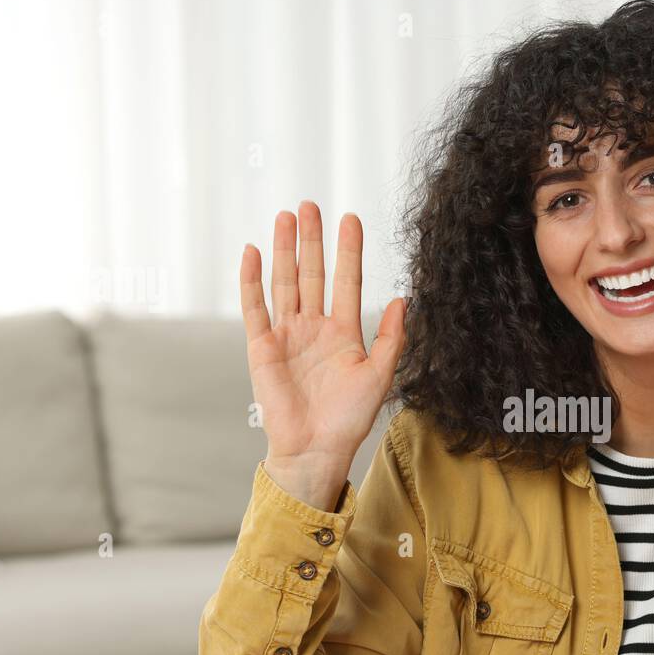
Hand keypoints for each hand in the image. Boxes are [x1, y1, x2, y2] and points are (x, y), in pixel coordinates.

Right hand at [241, 202, 405, 505]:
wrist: (316, 449)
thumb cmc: (349, 419)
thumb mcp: (379, 375)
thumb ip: (391, 338)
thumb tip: (402, 299)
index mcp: (343, 332)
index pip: (346, 282)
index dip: (348, 251)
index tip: (351, 218)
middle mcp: (314, 328)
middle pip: (312, 274)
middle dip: (312, 240)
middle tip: (311, 205)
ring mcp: (287, 335)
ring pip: (285, 282)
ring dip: (284, 250)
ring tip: (286, 217)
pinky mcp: (262, 347)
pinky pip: (255, 307)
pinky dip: (251, 280)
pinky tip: (252, 252)